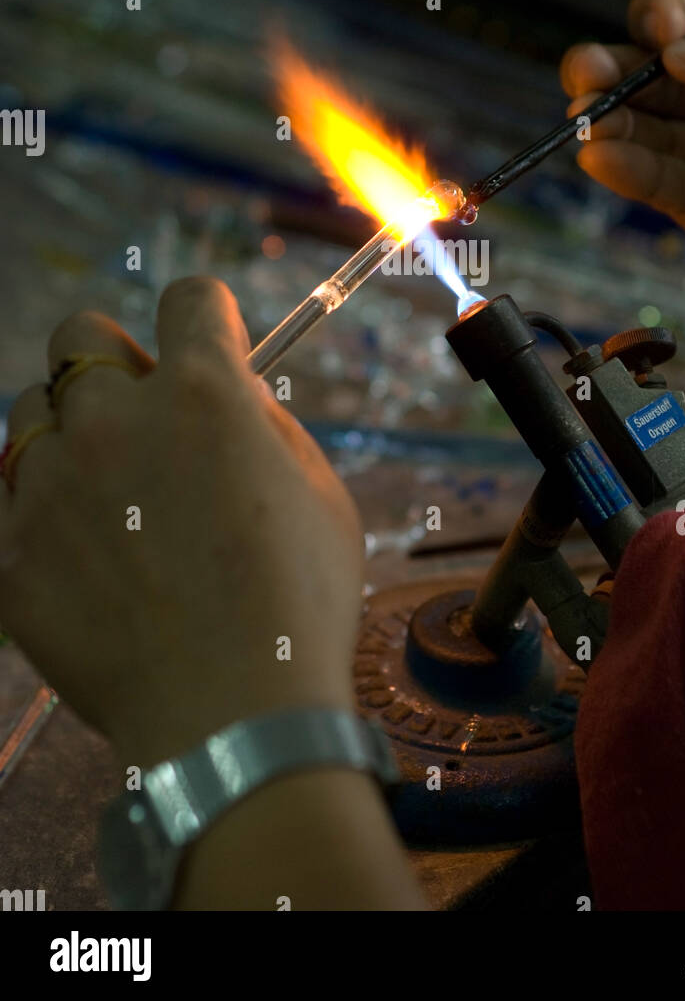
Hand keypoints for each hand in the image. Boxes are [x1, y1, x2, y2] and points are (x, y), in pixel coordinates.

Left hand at [0, 277, 363, 768]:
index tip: (208, 337)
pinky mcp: (10, 555)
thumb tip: (228, 390)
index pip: (186, 300)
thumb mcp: (319, 491)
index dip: (203, 315)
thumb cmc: (297, 605)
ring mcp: (50, 488)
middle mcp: (113, 422)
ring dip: (68, 433)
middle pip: (80, 334)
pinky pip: (6, 499)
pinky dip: (38, 511)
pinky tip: (80, 551)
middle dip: (113, 356)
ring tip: (107, 493)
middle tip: (143, 411)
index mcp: (202, 395)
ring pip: (30, 414)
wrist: (232, 719)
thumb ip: (263, 422)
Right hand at [561, 0, 684, 319]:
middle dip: (618, 70)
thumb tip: (677, 53)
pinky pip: (678, 195)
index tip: (658, 31)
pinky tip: (603, 159)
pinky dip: (636, 176)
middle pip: (666, 77)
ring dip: (613, 127)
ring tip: (582, 124)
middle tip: (584, 73)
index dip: (668, 15)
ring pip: (661, 137)